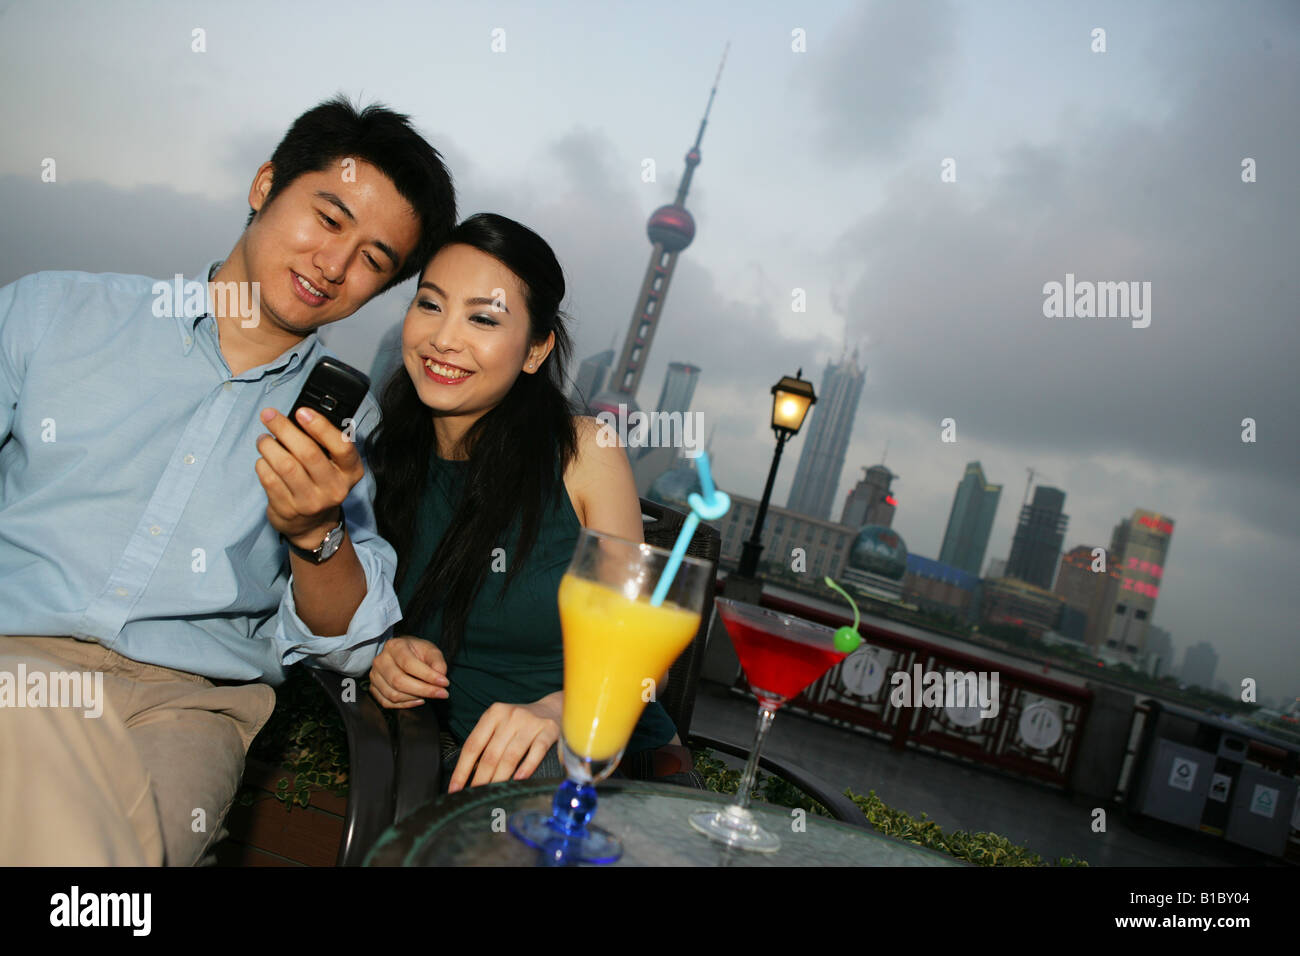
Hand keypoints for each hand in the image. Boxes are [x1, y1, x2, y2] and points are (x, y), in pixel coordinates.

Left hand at [255, 407, 363, 548]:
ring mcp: (311, 502)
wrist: (314, 525)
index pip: (342, 446)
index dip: (321, 426)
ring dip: (268, 446)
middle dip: (284, 428)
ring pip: (285, 465)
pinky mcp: (288, 510)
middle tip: (268, 415)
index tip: (301, 411)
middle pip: (308, 453)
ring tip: (263, 439)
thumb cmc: (321, 483)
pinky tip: (264, 460)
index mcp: (350, 472)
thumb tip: (297, 417)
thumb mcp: (334, 465)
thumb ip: (323, 443)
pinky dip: (262, 464)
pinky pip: (269, 479)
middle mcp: (334, 488)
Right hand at [369, 636, 449, 708]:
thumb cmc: (417, 652)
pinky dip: (405, 705)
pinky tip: (418, 700)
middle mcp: (380, 660)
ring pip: (393, 694)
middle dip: (424, 690)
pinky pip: (387, 703)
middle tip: (442, 693)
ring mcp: (375, 675)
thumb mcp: (431, 651)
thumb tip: (440, 677)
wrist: (403, 654)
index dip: (428, 676)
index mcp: (394, 646)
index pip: (409, 664)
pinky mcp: (373, 688)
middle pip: (399, 681)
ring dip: (415, 698)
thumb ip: (437, 662)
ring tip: (430, 695)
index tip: (445, 683)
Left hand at [447, 692, 562, 792]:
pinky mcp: (549, 730)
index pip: (473, 745)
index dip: (462, 769)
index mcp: (494, 714)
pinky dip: (527, 767)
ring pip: (511, 756)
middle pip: (491, 754)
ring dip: (500, 778)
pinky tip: (519, 780)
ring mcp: (530, 723)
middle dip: (480, 779)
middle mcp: (511, 716)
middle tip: (474, 797)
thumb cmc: (520, 724)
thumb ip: (486, 744)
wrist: (552, 709)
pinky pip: (536, 752)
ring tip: (493, 794)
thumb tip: (468, 776)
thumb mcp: (500, 725)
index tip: (455, 788)